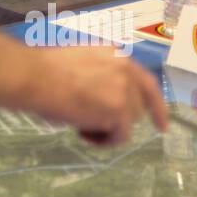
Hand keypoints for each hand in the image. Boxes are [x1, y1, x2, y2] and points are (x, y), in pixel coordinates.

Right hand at [23, 46, 168, 145]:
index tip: (162, 125)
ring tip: (81, 125)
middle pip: (137, 107)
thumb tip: (101, 98)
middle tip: (90, 121)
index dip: (156, 106)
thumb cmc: (44, 70)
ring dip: (108, 128)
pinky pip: (120, 137)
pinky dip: (103, 141)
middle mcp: (126, 69)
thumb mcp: (80, 63)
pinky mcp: (119, 111)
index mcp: (116, 56)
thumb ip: (99, 75)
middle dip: (118, 118)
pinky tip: (81, 132)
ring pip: (129, 123)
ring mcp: (125, 90)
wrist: (35, 76)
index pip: (147, 83)